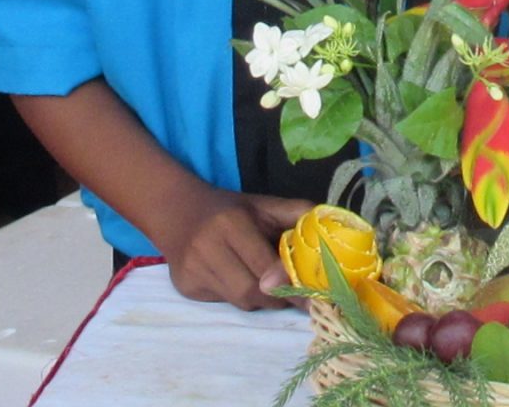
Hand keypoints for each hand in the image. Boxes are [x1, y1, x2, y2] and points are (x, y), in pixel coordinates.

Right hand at [153, 185, 309, 310]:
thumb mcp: (263, 204)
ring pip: (239, 301)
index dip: (289, 283)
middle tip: (295, 294)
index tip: (312, 296)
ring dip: (260, 299)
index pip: (264, 266)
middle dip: (278, 296)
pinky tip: (238, 279)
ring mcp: (193, 272)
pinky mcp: (185, 288)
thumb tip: (331, 228)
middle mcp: (207, 249)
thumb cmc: (230, 210)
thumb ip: (297, 213)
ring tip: (267, 284)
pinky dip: (239, 298)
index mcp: (231, 225)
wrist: (177, 212)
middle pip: (251, 291)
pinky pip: (223, 303)